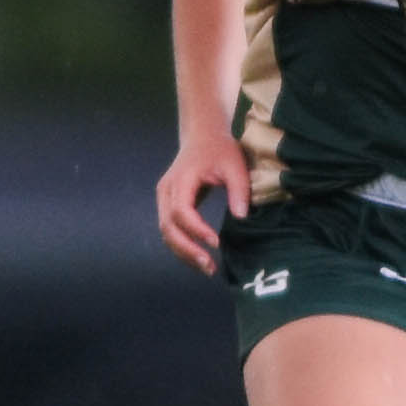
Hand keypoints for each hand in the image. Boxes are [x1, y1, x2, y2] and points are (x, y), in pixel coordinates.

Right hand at [155, 132, 253, 271]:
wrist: (203, 136)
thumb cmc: (220, 149)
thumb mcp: (235, 165)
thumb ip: (239, 190)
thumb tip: (241, 218)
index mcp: (181, 180)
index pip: (181, 212)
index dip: (196, 229)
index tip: (216, 242)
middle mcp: (166, 192)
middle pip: (167, 227)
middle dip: (187, 249)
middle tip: (210, 267)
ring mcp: (164, 199)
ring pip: (166, 232)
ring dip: (184, 252)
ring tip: (207, 268)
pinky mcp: (168, 205)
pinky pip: (171, 230)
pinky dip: (183, 246)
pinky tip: (200, 257)